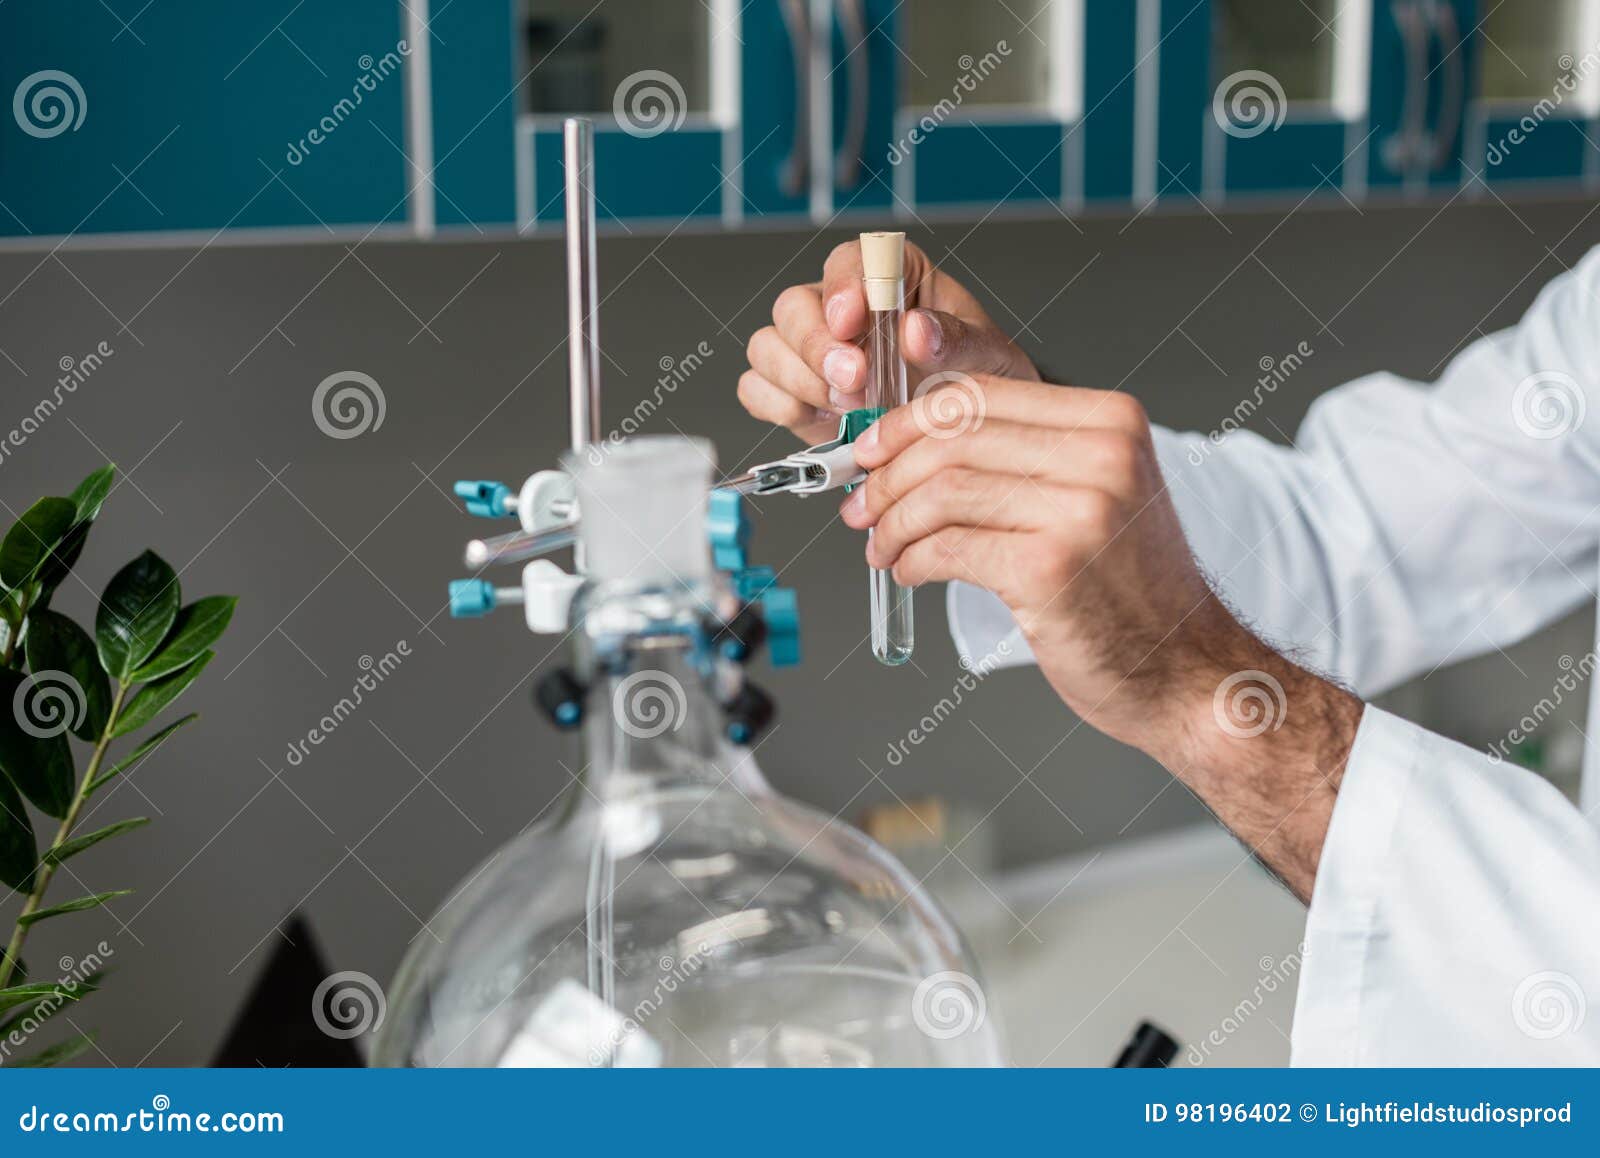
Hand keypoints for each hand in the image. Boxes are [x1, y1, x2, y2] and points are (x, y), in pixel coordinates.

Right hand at [739, 239, 1039, 444]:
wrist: (964, 427)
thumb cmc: (975, 377)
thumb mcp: (986, 354)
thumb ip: (955, 338)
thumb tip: (915, 330)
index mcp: (890, 275)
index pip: (850, 261)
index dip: (843, 286)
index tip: (852, 319)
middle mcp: (840, 307)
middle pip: (794, 306)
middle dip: (816, 346)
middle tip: (854, 381)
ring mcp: (810, 350)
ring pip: (768, 347)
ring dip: (799, 380)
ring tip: (848, 409)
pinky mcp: (794, 391)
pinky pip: (757, 390)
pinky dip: (781, 408)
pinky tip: (822, 423)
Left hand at [842, 375, 1362, 898]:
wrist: (1191, 670)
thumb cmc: (1135, 593)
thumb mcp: (1099, 495)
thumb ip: (1024, 459)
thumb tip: (915, 444)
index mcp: (1110, 421)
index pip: (978, 395)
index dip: (907, 422)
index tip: (872, 452)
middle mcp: (1101, 454)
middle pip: (951, 438)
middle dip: (887, 475)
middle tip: (862, 506)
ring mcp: (1079, 510)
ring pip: (940, 492)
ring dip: (893, 523)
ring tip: (882, 548)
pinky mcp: (1048, 569)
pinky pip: (946, 549)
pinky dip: (911, 561)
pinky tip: (910, 573)